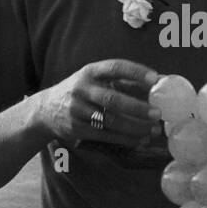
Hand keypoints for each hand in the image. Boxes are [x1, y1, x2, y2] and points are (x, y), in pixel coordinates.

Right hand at [36, 60, 162, 149]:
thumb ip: (125, 80)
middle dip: (137, 107)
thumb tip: (161, 81)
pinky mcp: (76, 129)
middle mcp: (82, 89)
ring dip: (135, 127)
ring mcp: (77, 110)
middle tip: (158, 113)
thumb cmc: (81, 91)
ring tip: (153, 130)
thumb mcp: (96, 79)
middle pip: (112, 99)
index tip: (156, 79)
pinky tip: (140, 140)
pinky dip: (125, 139)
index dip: (136, 72)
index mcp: (90, 71)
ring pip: (110, 121)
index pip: (115, 67)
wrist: (45, 110)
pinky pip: (105, 135)